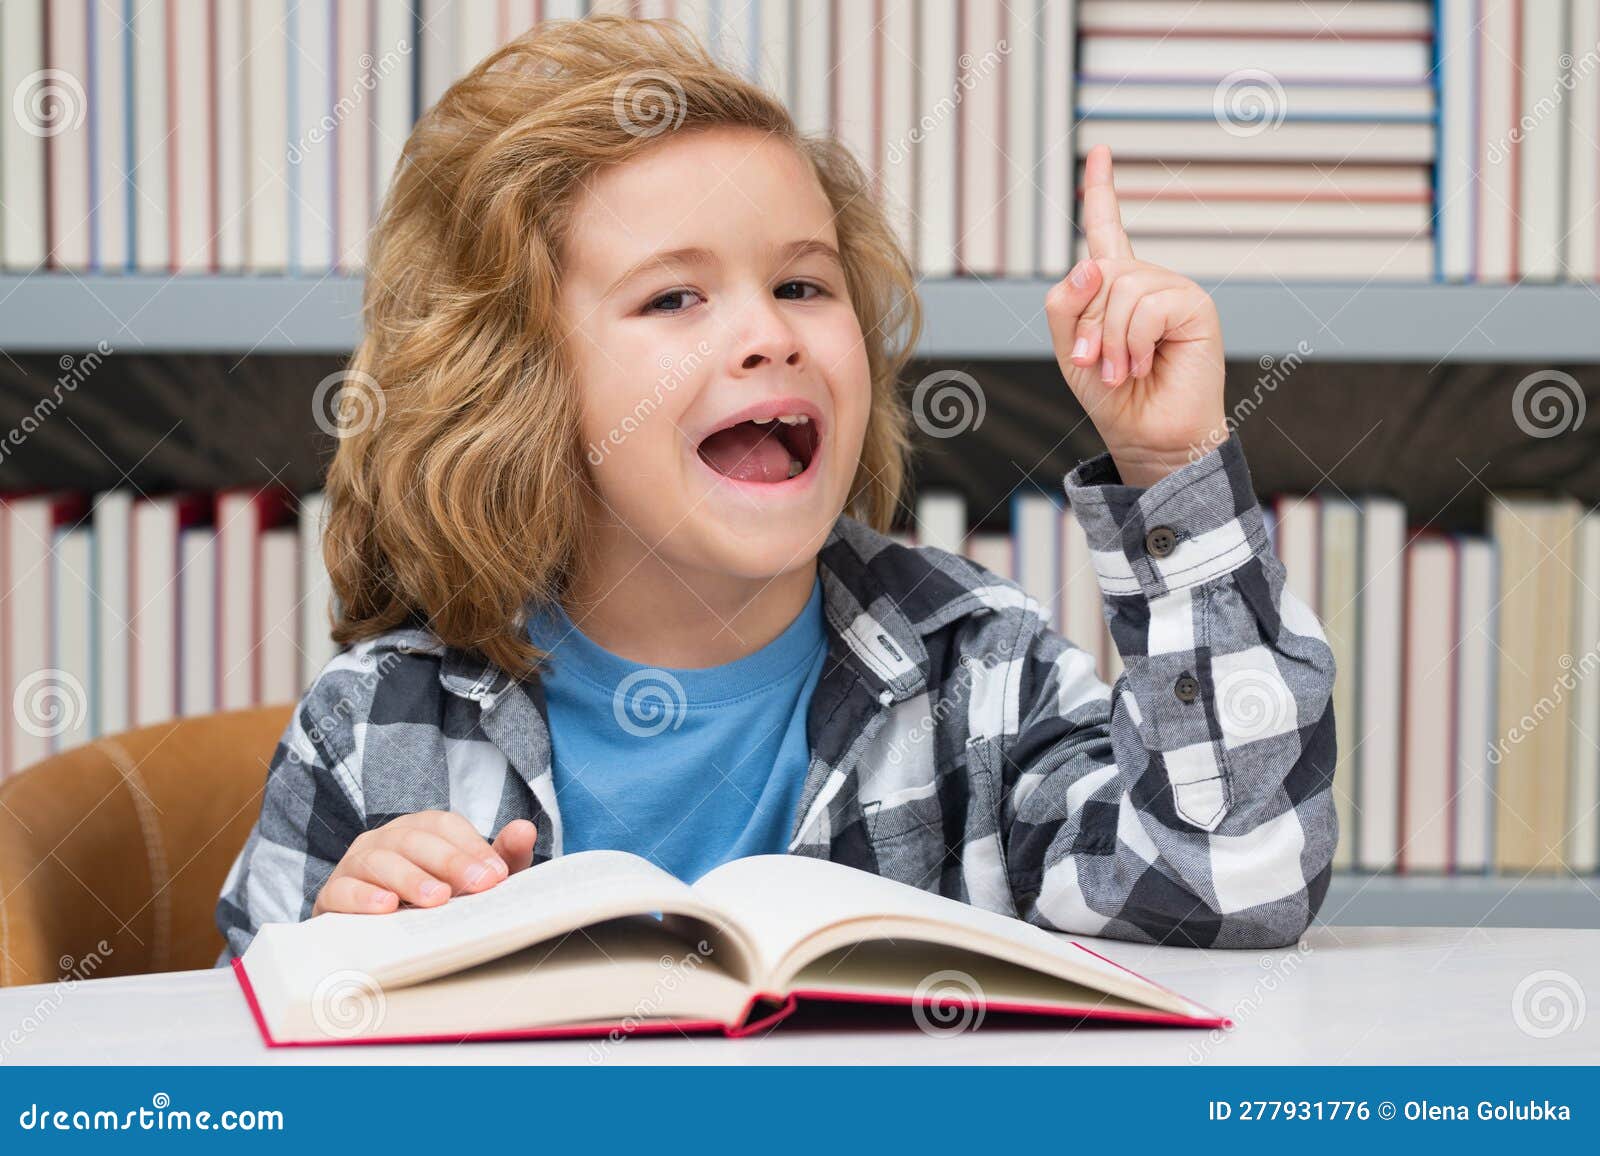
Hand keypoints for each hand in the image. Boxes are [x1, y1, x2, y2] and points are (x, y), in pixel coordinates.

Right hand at [312, 812, 538, 914]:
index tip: (497, 876)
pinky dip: (362, 896)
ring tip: (436, 899)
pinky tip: (385, 907)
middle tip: (476, 886)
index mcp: (420, 830)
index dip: (471, 847)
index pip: (445, 826)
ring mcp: (356, 863)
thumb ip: (501, 858)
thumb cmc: (433, 902)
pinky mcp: (332, 894)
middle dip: (449, 862)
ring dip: (409, 878)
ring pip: (380, 860)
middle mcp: (386, 839)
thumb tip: (525, 830)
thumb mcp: (472, 882)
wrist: (375, 935)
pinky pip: (341, 889)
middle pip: (415, 839)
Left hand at [1044, 144, 1228, 486]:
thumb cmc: (1112, 395)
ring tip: (1121, 371)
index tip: (1099, 151)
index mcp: (1116, 285)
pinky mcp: (1194, 305)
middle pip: (1098, 272)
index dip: (1101, 190)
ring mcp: (1173, 289)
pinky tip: (1144, 366)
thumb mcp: (1071, 349)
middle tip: (1097, 365)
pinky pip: (1147, 306)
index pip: (1105, 228)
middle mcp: (1146, 280)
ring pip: (1120, 289)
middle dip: (1088, 324)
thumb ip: (1066, 305)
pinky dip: (1134, 343)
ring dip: (1111, 340)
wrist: (1147, 435)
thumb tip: (1090, 264)